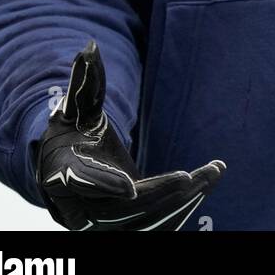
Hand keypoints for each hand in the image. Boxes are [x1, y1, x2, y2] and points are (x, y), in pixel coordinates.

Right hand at [32, 38, 224, 230]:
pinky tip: (205, 186)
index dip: (105, 186)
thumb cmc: (71, 135)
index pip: (83, 183)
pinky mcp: (125, 228)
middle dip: (160, 193)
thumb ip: (84, 83)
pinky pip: (156, 225)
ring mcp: (104, 223)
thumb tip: (90, 46)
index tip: (131, 188)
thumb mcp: (73, 111)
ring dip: (180, 202)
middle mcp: (81, 207)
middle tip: (192, 177)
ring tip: (211, 175)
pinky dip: (181, 209)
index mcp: (63, 175)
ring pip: (143, 221)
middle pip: (122, 208)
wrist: (66, 171)